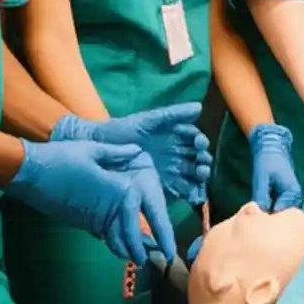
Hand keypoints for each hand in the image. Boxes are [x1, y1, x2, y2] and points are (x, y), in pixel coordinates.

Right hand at [5, 139, 175, 264]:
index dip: (162, 232)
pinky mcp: (80, 222)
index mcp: (120, 188)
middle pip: (133, 235)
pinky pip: (102, 234)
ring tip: (140, 255)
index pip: (147, 213)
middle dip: (145, 249)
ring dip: (129, 248)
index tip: (168, 248)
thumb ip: (118, 152)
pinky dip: (113, 241)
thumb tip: (137, 151)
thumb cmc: (62, 157)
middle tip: (158, 259)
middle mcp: (110, 208)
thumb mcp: (94, 149)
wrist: (30, 173)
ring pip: (116, 239)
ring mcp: (93, 218)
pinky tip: (119, 243)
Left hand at [52, 102, 212, 203]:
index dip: (201, 142)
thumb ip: (173, 114)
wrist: (100, 147)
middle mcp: (177, 155)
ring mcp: (170, 172)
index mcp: (176, 137)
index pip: (196, 141)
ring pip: (192, 176)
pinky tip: (193, 195)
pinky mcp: (162, 186)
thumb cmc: (123, 130)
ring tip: (200, 178)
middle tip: (202, 166)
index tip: (199, 143)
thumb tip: (199, 107)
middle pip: (198, 160)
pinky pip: (180, 191)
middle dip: (204, 163)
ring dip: (200, 179)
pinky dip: (189, 193)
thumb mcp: (149, 120)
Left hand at [249, 124, 302, 211]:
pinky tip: (260, 209)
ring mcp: (292, 196)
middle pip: (282, 215)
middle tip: (254, 219)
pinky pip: (279, 207)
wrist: (272, 148)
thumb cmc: (267, 161)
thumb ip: (261, 196)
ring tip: (256, 215)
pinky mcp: (286, 195)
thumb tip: (259, 213)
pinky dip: (270, 208)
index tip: (255, 220)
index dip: (267, 219)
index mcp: (292, 192)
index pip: (280, 214)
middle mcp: (295, 197)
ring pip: (280, 212)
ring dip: (269, 213)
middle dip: (269, 218)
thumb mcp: (262, 178)